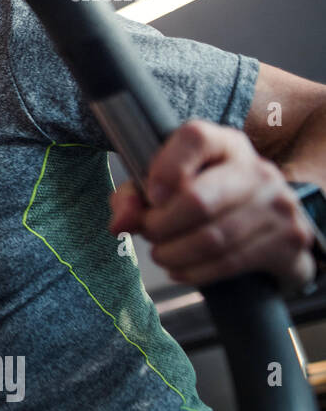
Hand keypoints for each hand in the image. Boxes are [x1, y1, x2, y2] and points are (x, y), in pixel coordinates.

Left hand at [108, 119, 316, 289]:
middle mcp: (256, 169)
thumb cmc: (206, 202)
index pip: (194, 138)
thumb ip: (133, 199)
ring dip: (173, 254)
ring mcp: (278, 203)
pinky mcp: (289, 238)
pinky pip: (230, 262)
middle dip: (161, 226)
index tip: (151, 197)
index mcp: (224, 144)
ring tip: (162, 254)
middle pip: (198, 200)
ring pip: (212, 238)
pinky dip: (194, 272)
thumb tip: (120, 223)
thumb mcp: (164, 191)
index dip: (163, 170)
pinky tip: (180, 269)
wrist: (268, 231)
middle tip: (149, 234)